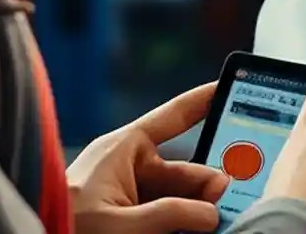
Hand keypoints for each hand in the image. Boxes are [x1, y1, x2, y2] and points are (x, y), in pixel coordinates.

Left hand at [68, 83, 230, 233]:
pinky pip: (171, 218)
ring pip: (182, 198)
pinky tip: (205, 228)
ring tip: (226, 218)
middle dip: (212, 181)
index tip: (231, 87)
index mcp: (124, 149)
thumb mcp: (118, 223)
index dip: (203, 101)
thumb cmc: (64, 225)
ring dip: (202, 210)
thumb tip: (211, 213)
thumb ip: (168, 215)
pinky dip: (188, 224)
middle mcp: (132, 168)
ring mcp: (133, 195)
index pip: (173, 117)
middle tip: (241, 192)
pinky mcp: (133, 219)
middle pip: (187, 170)